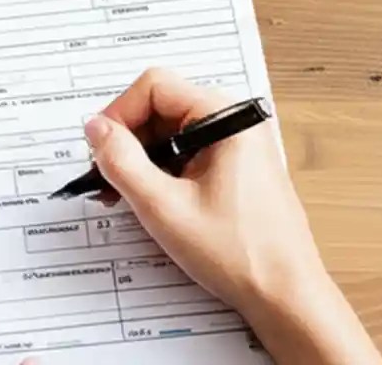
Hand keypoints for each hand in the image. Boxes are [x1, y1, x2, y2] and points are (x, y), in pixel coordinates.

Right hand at [86, 69, 381, 364]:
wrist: (286, 295)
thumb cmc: (240, 254)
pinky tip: (148, 200)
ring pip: (171, 132)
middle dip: (127, 140)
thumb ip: (122, 162)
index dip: (118, 114)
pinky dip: (162, 172)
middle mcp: (235, 122)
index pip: (155, 86)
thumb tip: (95, 129)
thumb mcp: (164, 207)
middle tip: (105, 178)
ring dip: (141, 159)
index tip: (99, 149)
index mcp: (226, 118)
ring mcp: (238, 144)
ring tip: (123, 195)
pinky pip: (188, 153)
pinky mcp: (236, 167)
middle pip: (162, 106)